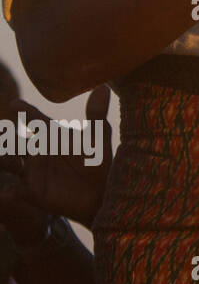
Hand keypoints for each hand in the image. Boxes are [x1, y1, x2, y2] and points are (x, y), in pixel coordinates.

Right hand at [0, 85, 112, 229]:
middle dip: (6, 136)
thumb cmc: (98, 161)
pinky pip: (14, 193)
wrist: (102, 191)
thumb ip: (97, 114)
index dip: (25, 112)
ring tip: (9, 160)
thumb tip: (103, 88)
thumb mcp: (98, 137)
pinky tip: (5, 195)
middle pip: (14, 141)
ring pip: (8, 163)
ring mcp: (33, 171)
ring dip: (4, 160)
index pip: (35, 120)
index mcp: (51, 135)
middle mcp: (37, 151)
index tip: (15, 104)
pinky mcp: (32, 192)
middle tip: (4, 131)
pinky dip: (7, 195)